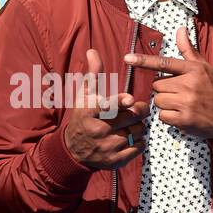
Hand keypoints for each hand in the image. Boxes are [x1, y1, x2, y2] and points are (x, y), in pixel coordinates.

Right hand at [63, 48, 150, 168]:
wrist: (74, 150)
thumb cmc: (82, 117)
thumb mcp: (84, 95)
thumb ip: (93, 74)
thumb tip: (93, 51)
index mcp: (88, 112)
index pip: (106, 107)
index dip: (119, 102)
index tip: (129, 99)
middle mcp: (97, 131)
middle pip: (129, 118)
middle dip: (139, 111)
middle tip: (139, 108)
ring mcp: (106, 148)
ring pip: (137, 132)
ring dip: (139, 126)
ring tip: (132, 124)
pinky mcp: (115, 161)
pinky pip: (138, 148)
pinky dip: (139, 141)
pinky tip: (131, 137)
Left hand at [122, 26, 212, 140]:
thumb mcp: (205, 67)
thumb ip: (189, 50)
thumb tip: (180, 29)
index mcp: (193, 69)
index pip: (164, 63)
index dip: (143, 61)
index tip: (127, 58)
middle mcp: (189, 84)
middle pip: (157, 85)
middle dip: (164, 90)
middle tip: (179, 93)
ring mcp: (186, 102)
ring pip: (158, 100)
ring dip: (165, 104)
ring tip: (181, 104)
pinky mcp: (184, 119)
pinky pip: (162, 116)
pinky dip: (168, 117)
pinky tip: (181, 115)